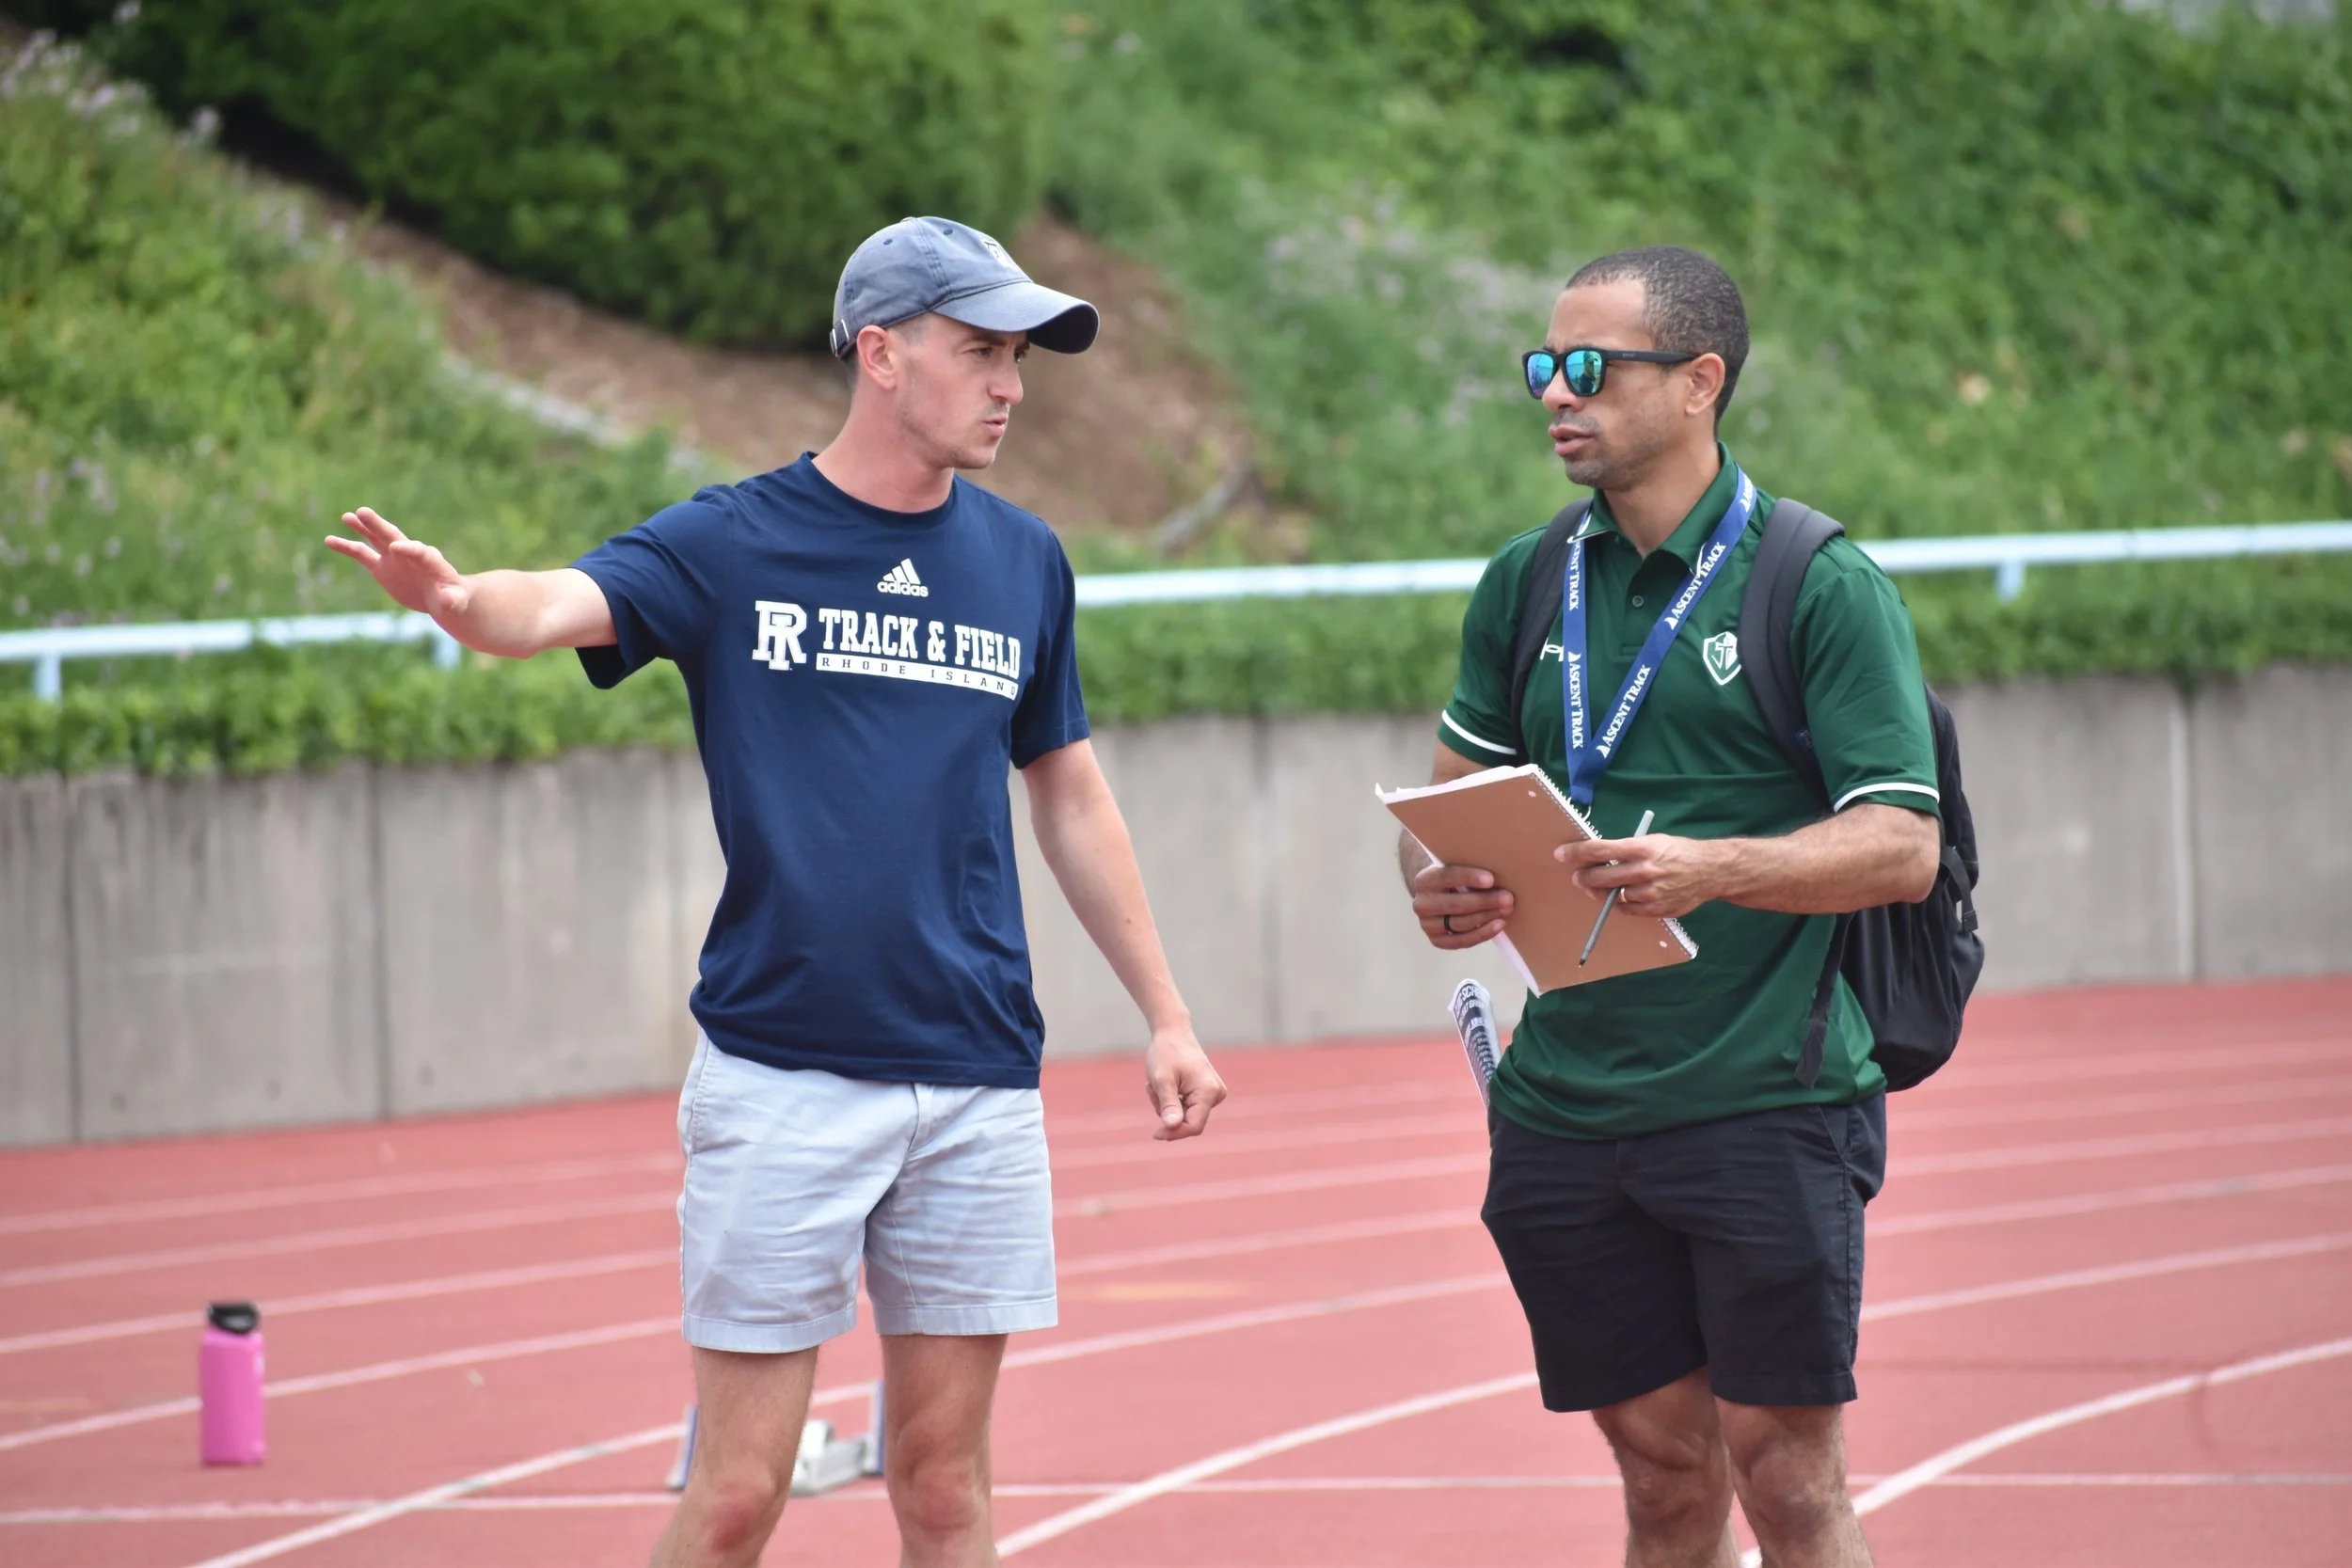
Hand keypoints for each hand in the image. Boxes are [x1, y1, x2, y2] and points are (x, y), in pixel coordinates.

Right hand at [326, 508, 468, 618]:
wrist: (440, 598)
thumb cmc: (453, 597)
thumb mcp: (455, 601)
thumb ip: (452, 599)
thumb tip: (449, 601)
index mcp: (430, 560)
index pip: (419, 550)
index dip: (409, 548)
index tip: (396, 547)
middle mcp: (409, 553)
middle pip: (394, 535)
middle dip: (379, 525)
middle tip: (364, 512)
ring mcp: (393, 558)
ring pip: (375, 539)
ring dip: (362, 528)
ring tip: (347, 516)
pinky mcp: (381, 567)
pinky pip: (361, 555)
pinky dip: (346, 547)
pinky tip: (329, 540)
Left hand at [1143, 1026, 1226, 1140]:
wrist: (1173, 1032)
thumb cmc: (1166, 1053)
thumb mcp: (1162, 1080)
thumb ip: (1168, 1104)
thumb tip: (1172, 1127)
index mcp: (1208, 1091)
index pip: (1194, 1126)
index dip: (1174, 1133)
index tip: (1155, 1134)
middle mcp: (1216, 1094)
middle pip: (1190, 1122)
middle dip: (1168, 1112)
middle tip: (1153, 1090)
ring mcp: (1214, 1093)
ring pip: (1186, 1115)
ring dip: (1167, 1105)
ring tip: (1158, 1084)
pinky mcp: (1207, 1092)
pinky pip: (1188, 1107)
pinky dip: (1173, 1100)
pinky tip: (1167, 1084)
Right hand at [1411, 861, 1511, 949]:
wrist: (1437, 897)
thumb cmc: (1454, 880)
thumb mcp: (1455, 869)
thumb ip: (1468, 873)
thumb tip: (1499, 877)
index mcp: (1424, 881)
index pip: (1447, 877)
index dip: (1469, 878)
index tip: (1491, 879)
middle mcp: (1421, 904)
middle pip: (1456, 904)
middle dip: (1485, 901)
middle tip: (1507, 898)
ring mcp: (1427, 925)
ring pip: (1461, 923)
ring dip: (1487, 917)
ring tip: (1506, 910)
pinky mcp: (1437, 941)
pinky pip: (1462, 940)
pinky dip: (1482, 934)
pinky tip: (1498, 926)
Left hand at [1554, 833, 1723, 919]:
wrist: (1710, 870)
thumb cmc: (1678, 852)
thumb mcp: (1654, 841)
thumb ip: (1627, 850)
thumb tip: (1598, 856)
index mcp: (1643, 848)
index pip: (1601, 849)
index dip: (1577, 852)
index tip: (1561, 854)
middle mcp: (1645, 869)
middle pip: (1602, 876)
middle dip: (1584, 877)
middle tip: (1577, 877)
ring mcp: (1651, 891)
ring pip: (1613, 896)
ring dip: (1600, 893)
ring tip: (1596, 888)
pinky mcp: (1657, 909)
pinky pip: (1628, 910)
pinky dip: (1620, 904)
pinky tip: (1619, 898)